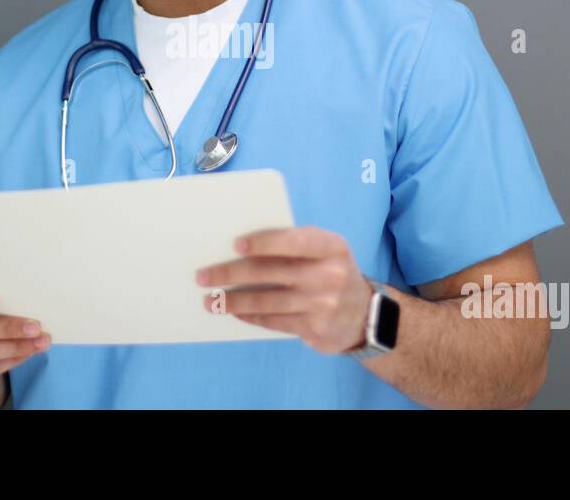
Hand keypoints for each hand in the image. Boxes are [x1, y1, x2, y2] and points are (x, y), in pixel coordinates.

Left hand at [196, 226, 373, 354]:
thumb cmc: (332, 272)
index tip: (235, 245)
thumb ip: (295, 245)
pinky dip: (250, 316)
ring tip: (210, 300)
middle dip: (231, 274)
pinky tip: (234, 312)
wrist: (365, 315)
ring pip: (267, 301)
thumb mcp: (326, 251)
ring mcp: (323, 304)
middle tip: (204, 276)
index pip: (294, 241)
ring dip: (233, 301)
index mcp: (331, 246)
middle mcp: (329, 274)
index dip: (264, 243)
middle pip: (271, 272)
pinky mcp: (314, 328)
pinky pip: (274, 321)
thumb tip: (242, 247)